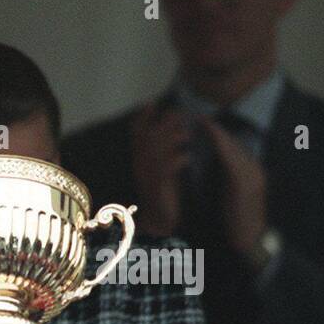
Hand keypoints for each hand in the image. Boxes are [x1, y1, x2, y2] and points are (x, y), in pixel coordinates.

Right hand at [129, 102, 190, 237]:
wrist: (159, 220)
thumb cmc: (164, 191)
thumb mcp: (159, 167)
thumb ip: (162, 149)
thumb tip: (173, 128)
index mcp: (140, 158)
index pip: (135, 132)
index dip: (142, 116)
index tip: (152, 103)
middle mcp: (140, 164)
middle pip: (149, 135)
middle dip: (164, 122)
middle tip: (181, 116)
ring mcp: (148, 174)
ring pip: (158, 148)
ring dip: (174, 137)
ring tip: (186, 136)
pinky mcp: (159, 185)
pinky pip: (167, 167)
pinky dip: (179, 158)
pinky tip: (187, 158)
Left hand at [200, 116, 268, 258]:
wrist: (249, 241)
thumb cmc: (234, 222)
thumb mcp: (226, 197)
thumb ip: (220, 181)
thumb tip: (206, 170)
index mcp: (246, 173)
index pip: (230, 149)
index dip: (216, 134)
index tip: (201, 122)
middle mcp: (252, 170)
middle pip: (233, 144)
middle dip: (216, 129)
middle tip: (199, 115)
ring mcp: (252, 175)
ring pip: (234, 148)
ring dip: (217, 133)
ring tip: (203, 120)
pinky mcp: (247, 184)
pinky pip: (233, 160)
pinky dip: (222, 145)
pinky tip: (212, 136)